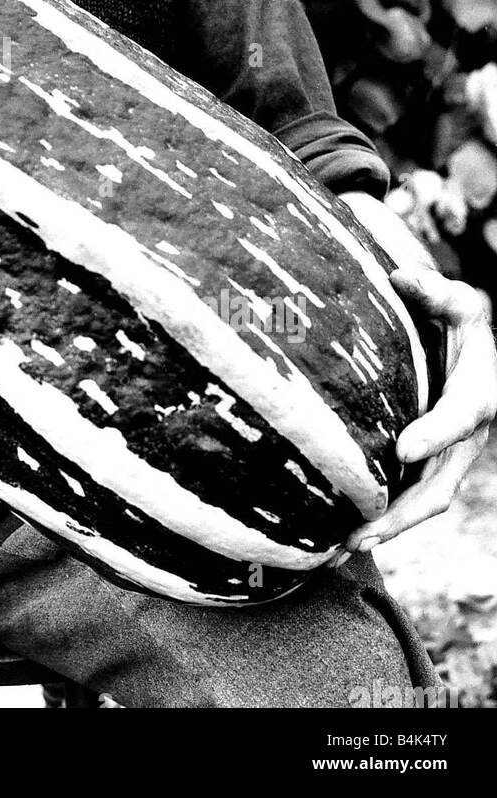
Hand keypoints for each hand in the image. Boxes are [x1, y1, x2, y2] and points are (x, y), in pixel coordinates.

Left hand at [346, 265, 495, 551]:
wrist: (479, 354)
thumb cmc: (462, 323)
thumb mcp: (459, 302)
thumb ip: (435, 292)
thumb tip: (402, 277)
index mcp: (476, 394)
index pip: (460, 416)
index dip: (436, 433)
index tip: (403, 448)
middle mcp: (465, 437)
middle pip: (440, 485)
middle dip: (402, 513)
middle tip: (360, 532)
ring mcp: (449, 458)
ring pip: (425, 503)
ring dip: (388, 527)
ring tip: (344, 547)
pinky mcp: (431, 465)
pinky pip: (411, 499)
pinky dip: (384, 520)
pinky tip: (344, 535)